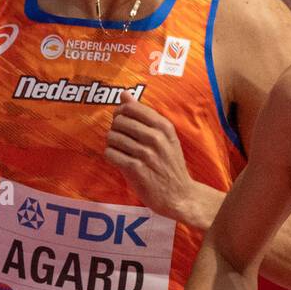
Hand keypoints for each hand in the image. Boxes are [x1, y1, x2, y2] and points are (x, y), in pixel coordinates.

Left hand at [105, 100, 199, 220]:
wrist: (179, 195)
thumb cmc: (169, 164)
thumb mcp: (165, 137)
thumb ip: (144, 115)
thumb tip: (124, 94)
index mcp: (164, 126)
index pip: (131, 108)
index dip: (121, 113)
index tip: (123, 122)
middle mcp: (155, 137)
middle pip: (119, 121)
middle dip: (115, 129)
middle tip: (122, 140)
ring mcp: (146, 153)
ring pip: (113, 137)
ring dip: (112, 144)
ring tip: (121, 151)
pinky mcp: (136, 169)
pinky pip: (111, 154)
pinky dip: (111, 156)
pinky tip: (119, 160)